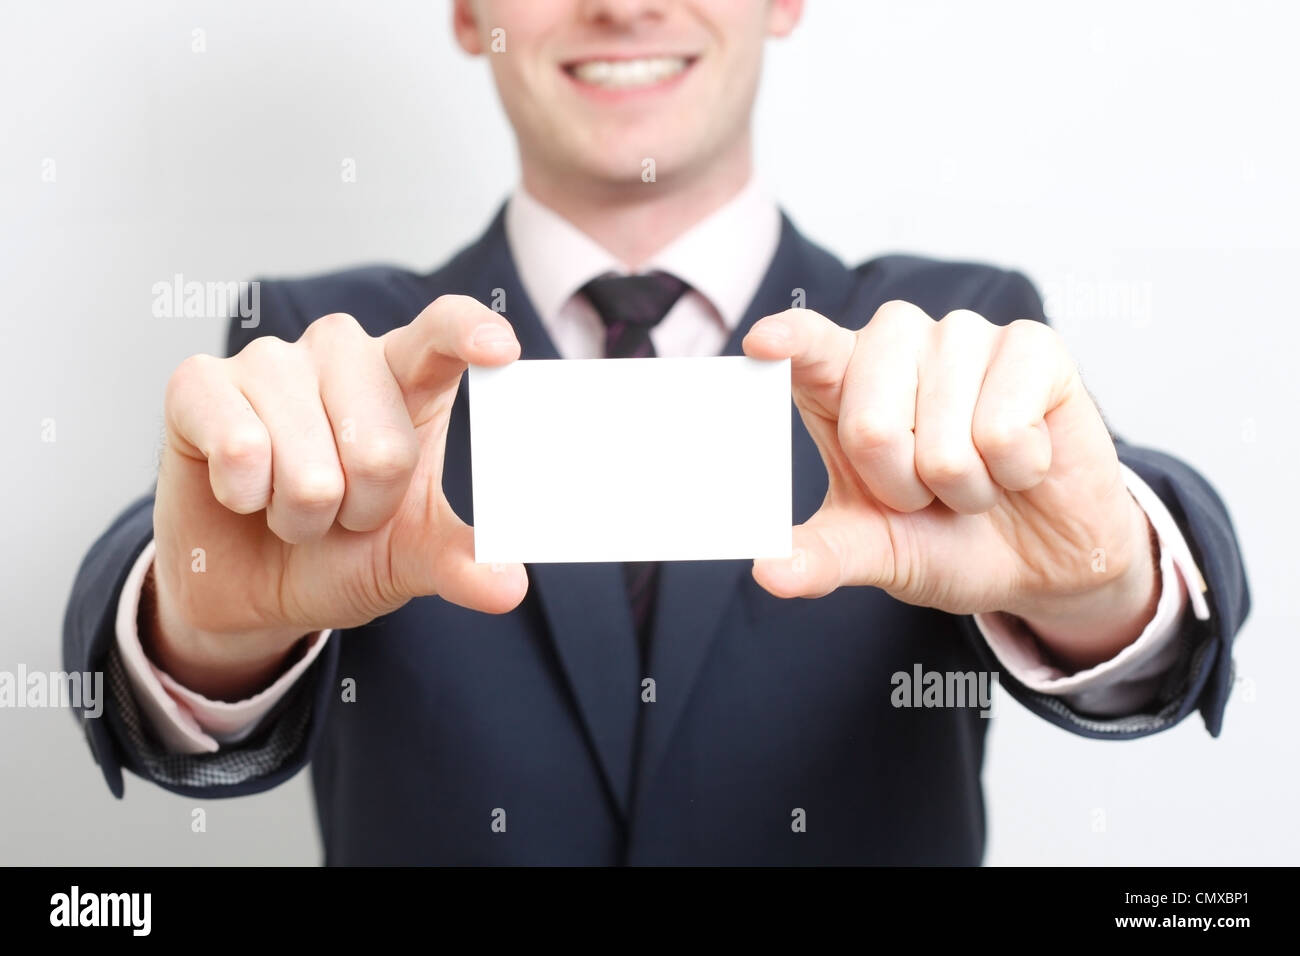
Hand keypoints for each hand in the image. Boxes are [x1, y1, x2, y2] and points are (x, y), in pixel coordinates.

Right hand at [150, 296, 528, 697]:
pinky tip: (240, 491)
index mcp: (409, 374)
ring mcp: (270, 360)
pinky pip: (238, 448)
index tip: (501, 349)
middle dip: (363, 509)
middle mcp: (343, 351)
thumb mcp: (410, 559)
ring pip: (307, 462)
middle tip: (342, 511)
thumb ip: (460, 561)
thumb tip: (509, 586)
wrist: (252, 586)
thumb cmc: (341, 549)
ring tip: (290, 505)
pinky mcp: (198, 382)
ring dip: (301, 513)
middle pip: (381, 446)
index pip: (443, 332)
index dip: (469, 333)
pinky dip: (244, 496)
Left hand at [742, 302, 1158, 669]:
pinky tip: (1024, 460)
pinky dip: (1016, 470)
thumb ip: (820, 556)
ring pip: (944, 438)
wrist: (1040, 559)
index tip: (761, 341)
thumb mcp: (873, 552)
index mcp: (840, 378)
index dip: (788, 341)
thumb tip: (768, 572)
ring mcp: (963, 336)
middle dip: (903, 485)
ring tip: (978, 474)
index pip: (807, 346)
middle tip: (929, 488)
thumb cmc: (944, 536)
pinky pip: (1005, 429)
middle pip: (871, 426)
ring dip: (965, 484)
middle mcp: (896, 342)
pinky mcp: (1033, 345)